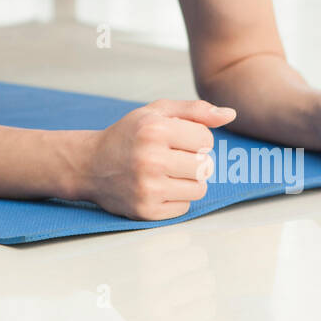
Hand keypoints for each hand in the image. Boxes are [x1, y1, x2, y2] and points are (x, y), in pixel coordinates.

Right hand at [82, 99, 236, 219]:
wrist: (89, 165)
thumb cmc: (128, 135)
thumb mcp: (155, 112)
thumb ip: (195, 110)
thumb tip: (231, 115)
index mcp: (154, 130)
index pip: (206, 140)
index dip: (195, 139)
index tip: (176, 140)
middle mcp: (150, 159)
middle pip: (205, 166)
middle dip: (194, 161)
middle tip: (172, 158)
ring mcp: (148, 187)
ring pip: (199, 189)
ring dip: (189, 181)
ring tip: (166, 173)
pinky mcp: (147, 210)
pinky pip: (185, 207)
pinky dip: (176, 198)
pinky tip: (158, 188)